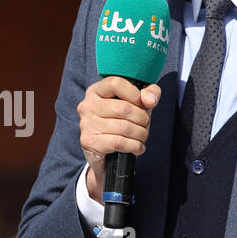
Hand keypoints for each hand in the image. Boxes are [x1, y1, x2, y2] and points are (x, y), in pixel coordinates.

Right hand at [79, 77, 160, 202]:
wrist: (104, 153)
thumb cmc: (121, 123)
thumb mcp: (136, 104)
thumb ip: (149, 94)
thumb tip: (150, 100)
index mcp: (96, 91)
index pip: (116, 83)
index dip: (135, 94)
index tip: (142, 104)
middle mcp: (87, 105)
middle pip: (124, 108)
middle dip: (142, 119)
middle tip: (145, 125)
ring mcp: (86, 124)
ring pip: (124, 127)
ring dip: (140, 134)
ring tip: (142, 137)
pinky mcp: (89, 141)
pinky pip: (120, 142)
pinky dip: (134, 146)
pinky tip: (137, 148)